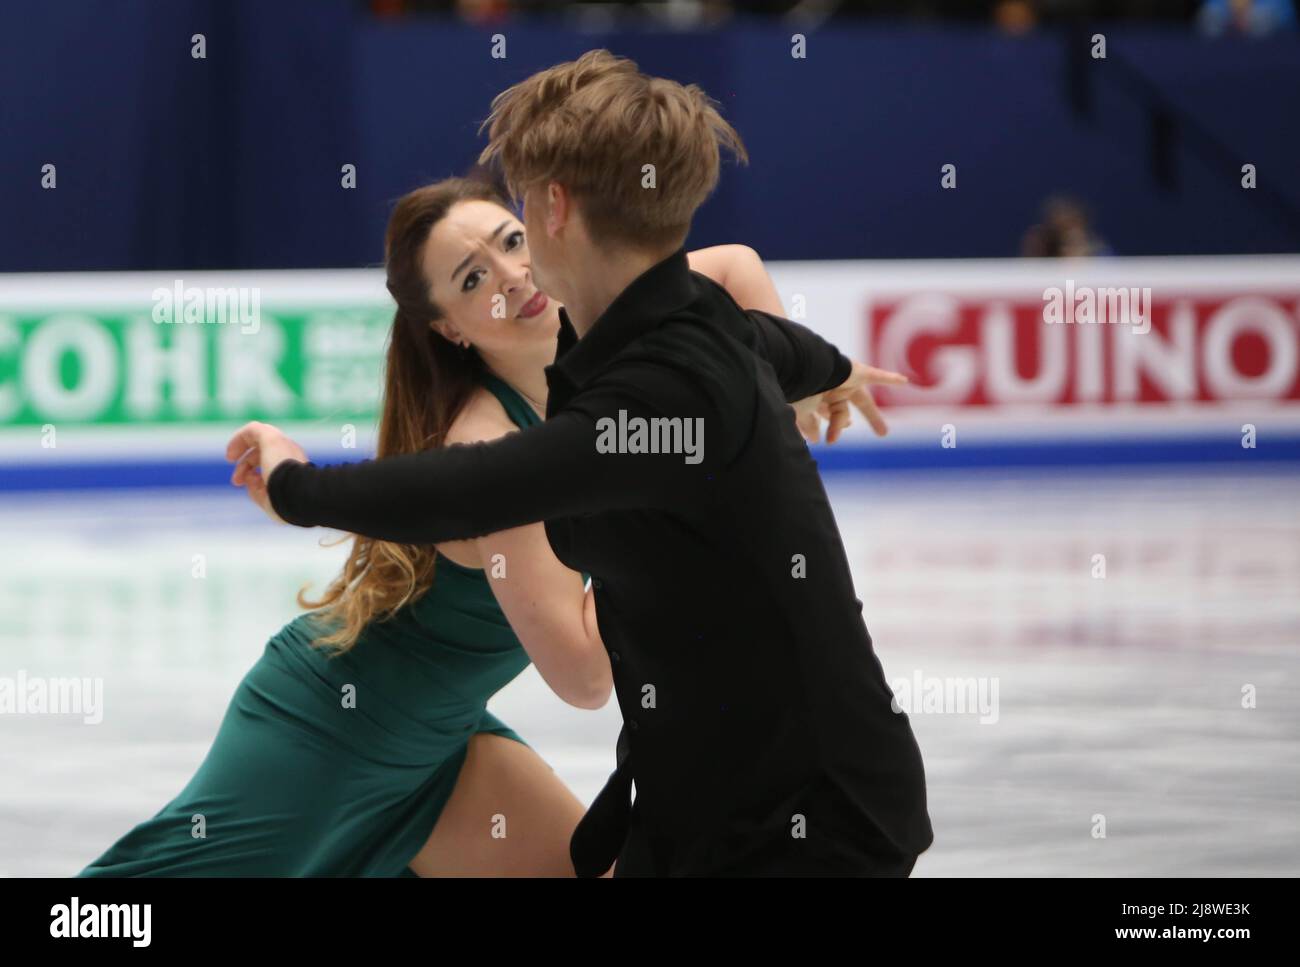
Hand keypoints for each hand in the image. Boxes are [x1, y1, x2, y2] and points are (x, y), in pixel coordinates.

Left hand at [225, 421, 308, 522]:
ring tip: (230, 458)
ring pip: (259, 437)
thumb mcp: (269, 499)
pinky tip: (231, 453)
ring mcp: (282, 444)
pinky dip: (239, 439)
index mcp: (294, 467)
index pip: (273, 462)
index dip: (255, 474)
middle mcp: (290, 453)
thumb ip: (257, 489)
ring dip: (242, 447)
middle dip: (247, 465)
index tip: (245, 485)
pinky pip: (253, 430)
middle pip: (265, 451)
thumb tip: (247, 478)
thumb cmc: (286, 502)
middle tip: (236, 481)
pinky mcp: (272, 438)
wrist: (298, 494)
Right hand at [792, 362, 907, 442]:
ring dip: (873, 417)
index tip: (822, 441)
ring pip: (862, 401)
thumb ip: (809, 425)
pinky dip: (889, 378)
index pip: (821, 416)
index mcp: (813, 396)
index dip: (822, 429)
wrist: (802, 365)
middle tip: (848, 435)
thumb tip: (816, 440)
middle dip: (842, 424)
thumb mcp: (802, 411)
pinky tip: (904, 381)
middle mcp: (828, 389)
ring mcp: (843, 380)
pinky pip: (876, 375)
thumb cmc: (798, 388)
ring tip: (883, 433)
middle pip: (839, 411)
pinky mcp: (856, 372)